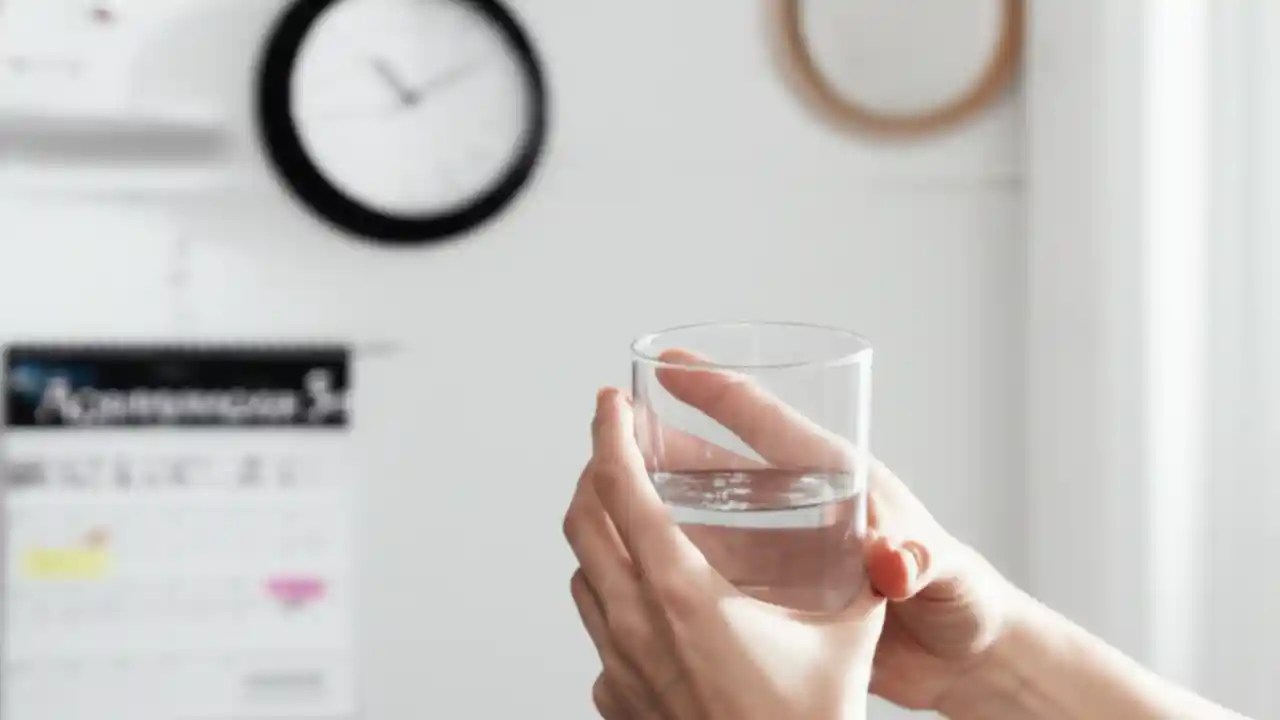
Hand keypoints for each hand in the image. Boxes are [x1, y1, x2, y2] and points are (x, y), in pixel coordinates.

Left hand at [564, 388, 884, 719]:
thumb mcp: (847, 640)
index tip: (609, 404)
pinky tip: (650, 601)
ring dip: (600, 535)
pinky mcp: (617, 698)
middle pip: (582, 522)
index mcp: (681, 592)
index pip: (622, 490)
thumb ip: (864, 580)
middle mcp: (634, 623)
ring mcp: (617, 665)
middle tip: (620, 449)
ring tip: (633, 517)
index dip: (610, 435)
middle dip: (596, 472)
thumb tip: (887, 540)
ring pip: (583, 576)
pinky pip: (597, 629)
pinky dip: (611, 597)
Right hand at [632, 349, 1020, 714]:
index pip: (770, 423)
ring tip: (617, 480)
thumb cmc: (970, 602)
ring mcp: (794, 551)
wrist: (972, 660)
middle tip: (620, 422)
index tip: (668, 365)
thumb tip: (893, 561)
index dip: (717, 391)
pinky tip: (652, 554)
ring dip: (669, 494)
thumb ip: (920, 561)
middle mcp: (810, 508)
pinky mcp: (786, 594)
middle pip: (727, 463)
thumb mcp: (949, 573)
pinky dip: (686, 555)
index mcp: (845, 482)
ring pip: (715, 514)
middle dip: (673, 441)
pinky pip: (723, 566)